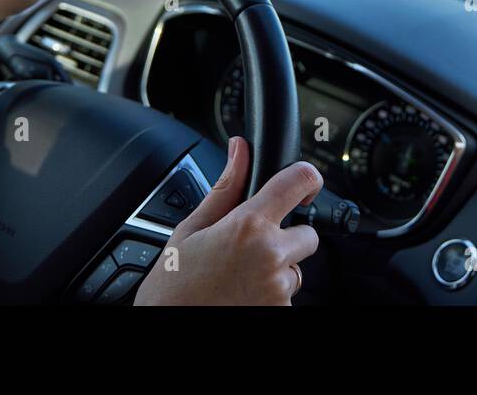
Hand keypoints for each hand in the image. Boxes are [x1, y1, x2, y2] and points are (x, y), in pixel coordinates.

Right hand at [134, 137, 322, 305]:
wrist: (169, 327)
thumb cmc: (174, 285)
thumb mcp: (192, 229)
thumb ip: (225, 187)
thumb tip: (239, 149)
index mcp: (248, 226)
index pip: (299, 181)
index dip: (307, 176)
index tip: (303, 184)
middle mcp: (270, 256)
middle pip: (307, 234)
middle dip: (286, 237)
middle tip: (249, 248)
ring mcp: (278, 289)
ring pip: (296, 268)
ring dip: (278, 269)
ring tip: (239, 276)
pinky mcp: (281, 313)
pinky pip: (287, 295)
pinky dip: (271, 294)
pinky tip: (242, 293)